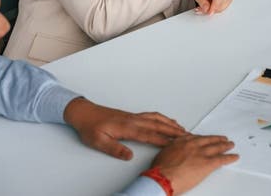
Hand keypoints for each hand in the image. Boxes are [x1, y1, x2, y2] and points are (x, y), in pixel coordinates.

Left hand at [63, 98, 185, 159]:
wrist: (84, 113)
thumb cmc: (90, 128)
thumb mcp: (98, 142)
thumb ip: (115, 149)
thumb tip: (129, 156)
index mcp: (127, 128)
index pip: (149, 135)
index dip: (163, 140)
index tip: (175, 144)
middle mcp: (134, 120)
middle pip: (158, 125)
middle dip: (173, 131)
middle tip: (186, 135)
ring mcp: (134, 116)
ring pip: (157, 119)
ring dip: (170, 124)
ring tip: (182, 129)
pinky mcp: (133, 116)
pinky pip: (152, 115)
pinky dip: (163, 118)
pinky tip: (167, 120)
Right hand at [149, 134, 238, 194]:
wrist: (162, 178)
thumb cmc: (160, 169)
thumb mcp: (164, 153)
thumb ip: (173, 150)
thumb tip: (175, 152)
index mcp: (182, 142)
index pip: (197, 138)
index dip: (204, 139)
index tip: (207, 138)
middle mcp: (193, 145)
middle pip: (209, 140)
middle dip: (217, 140)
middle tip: (223, 139)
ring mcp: (201, 154)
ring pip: (217, 147)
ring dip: (225, 146)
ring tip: (230, 145)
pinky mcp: (207, 164)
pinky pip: (222, 159)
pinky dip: (230, 157)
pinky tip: (234, 157)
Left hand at [192, 0, 231, 14]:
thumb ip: (202, 1)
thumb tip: (206, 9)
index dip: (215, 5)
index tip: (209, 12)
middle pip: (223, 0)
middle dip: (213, 8)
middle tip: (204, 11)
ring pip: (225, 5)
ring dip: (215, 10)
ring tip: (206, 8)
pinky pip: (225, 6)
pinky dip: (218, 9)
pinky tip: (212, 8)